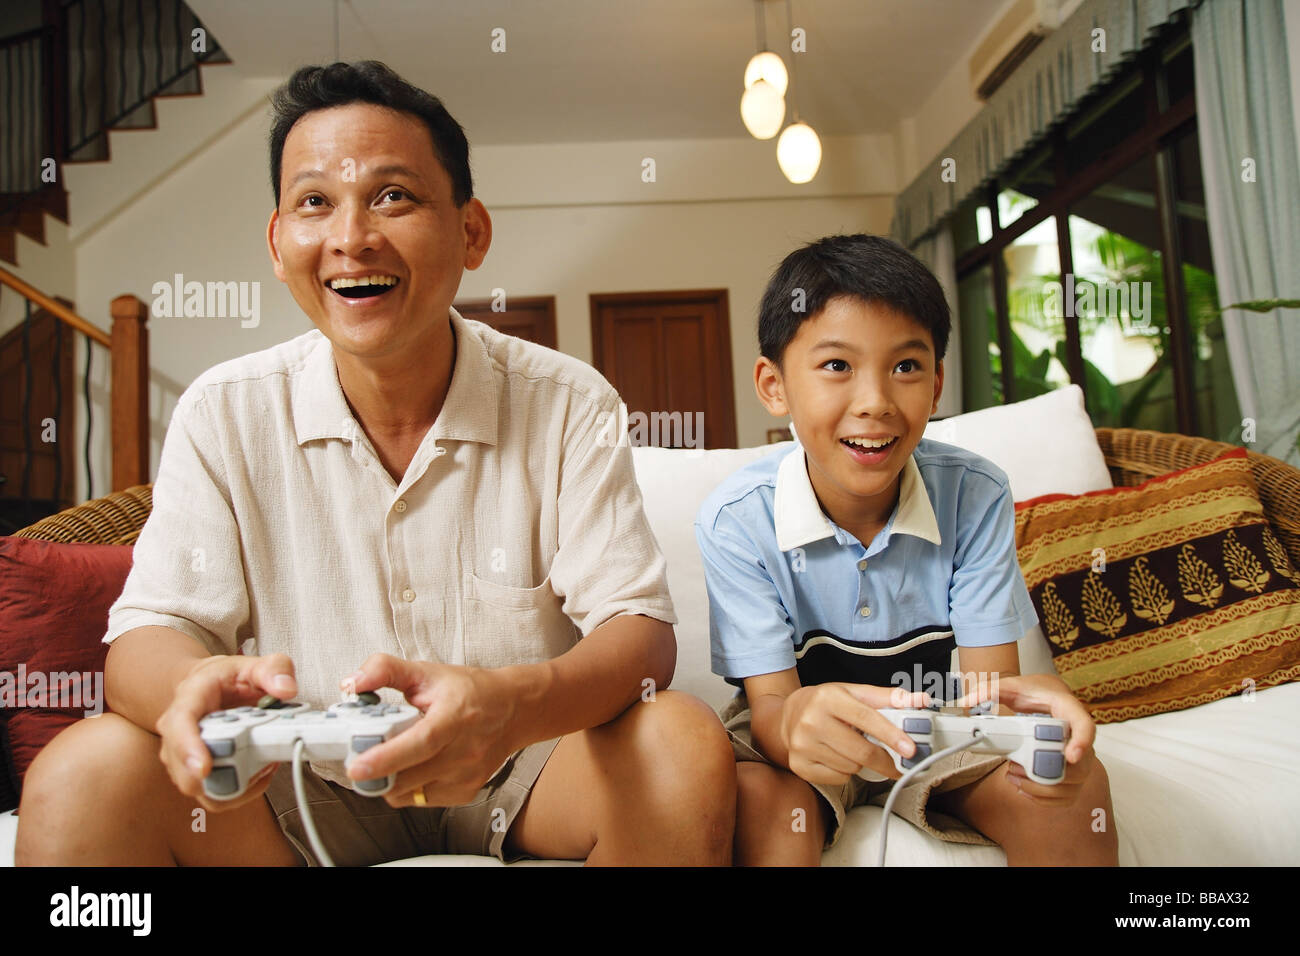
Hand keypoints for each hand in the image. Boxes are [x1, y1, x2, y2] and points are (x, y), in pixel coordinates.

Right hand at [155, 653, 298, 812]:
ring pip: (201, 789)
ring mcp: (183, 757)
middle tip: (262, 763)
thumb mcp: (254, 664)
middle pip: (185, 769)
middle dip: (222, 776)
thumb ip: (274, 670)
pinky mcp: (195, 774)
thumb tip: (286, 689)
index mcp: (189, 700)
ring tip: (265, 763)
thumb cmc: (228, 678)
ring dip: (237, 785)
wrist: (209, 686)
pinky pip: (215, 795)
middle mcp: (178, 733)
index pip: (180, 726)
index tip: (204, 768)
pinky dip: (241, 789)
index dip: (189, 749)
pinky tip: (260, 770)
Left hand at [341, 654, 518, 807]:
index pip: (420, 743)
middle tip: (361, 757)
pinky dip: (409, 788)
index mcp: (454, 717)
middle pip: (407, 777)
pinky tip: (416, 766)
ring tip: (392, 759)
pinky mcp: (466, 792)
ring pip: (408, 794)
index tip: (357, 767)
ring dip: (390, 781)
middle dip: (375, 772)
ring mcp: (466, 776)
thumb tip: (353, 682)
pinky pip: (421, 800)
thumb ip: (386, 670)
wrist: (514, 711)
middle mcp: (464, 751)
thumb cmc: (471, 691)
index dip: (385, 758)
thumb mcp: (428, 672)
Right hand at [779, 683, 929, 785]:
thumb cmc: (825, 704)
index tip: (910, 749)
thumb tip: (920, 700)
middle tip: (895, 763)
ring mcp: (803, 745)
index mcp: (828, 698)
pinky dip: (845, 771)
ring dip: (860, 763)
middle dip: (884, 760)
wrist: (786, 718)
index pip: (866, 718)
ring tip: (851, 748)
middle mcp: (811, 721)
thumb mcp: (853, 693)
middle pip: (861, 752)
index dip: (891, 735)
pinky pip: (838, 778)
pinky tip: (837, 757)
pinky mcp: (799, 765)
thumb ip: (887, 698)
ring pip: (851, 767)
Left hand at [954, 672, 1097, 806]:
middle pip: (1080, 764)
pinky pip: (1067, 793)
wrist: (1047, 694)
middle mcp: (1078, 735)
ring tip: (1015, 776)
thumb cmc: (1034, 691)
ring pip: (1073, 783)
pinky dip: (1046, 797)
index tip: (1070, 756)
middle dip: (1047, 773)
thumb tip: (967, 701)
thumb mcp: (1011, 685)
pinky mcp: (1072, 770)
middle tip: (1017, 767)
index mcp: (1068, 709)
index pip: (1085, 726)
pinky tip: (1025, 787)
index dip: (1082, 742)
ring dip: (1042, 788)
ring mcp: (1079, 755)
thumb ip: (989, 690)